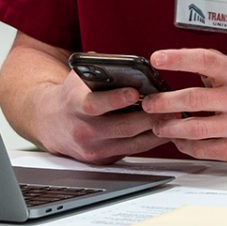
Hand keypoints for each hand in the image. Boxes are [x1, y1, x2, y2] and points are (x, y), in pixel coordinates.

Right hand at [33, 69, 164, 164]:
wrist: (52, 122)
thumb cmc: (73, 95)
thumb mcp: (80, 78)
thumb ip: (102, 70)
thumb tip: (131, 65)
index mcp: (75, 105)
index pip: (94, 104)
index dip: (116, 99)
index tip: (136, 92)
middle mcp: (83, 130)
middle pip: (121, 127)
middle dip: (148, 117)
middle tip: (171, 107)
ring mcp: (93, 149)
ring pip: (131, 143)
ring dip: (155, 131)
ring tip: (175, 118)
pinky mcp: (103, 160)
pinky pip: (132, 152)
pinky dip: (150, 142)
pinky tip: (164, 131)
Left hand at [144, 48, 226, 164]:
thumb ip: (208, 64)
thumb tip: (169, 59)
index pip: (206, 60)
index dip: (178, 58)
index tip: (156, 58)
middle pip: (193, 98)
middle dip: (163, 101)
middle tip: (149, 103)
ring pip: (194, 128)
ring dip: (169, 127)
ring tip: (159, 125)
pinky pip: (202, 149)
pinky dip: (184, 144)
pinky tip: (178, 139)